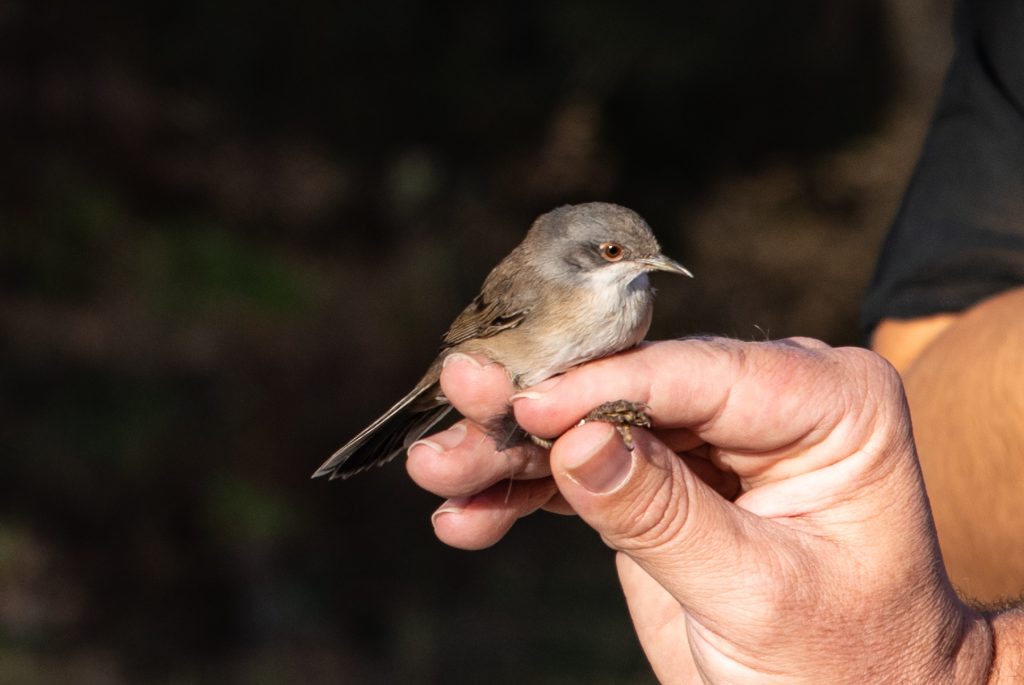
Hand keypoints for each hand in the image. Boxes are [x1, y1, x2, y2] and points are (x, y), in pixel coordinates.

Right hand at [407, 338, 991, 682]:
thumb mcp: (757, 594)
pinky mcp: (658, 477)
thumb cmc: (844, 658)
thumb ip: (664, 515)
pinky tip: (466, 517)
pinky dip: (521, 494)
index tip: (525, 404)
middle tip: (457, 394)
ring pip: (589, 425)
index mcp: (829, 399)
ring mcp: (702, 436)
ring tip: (437, 469)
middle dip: (536, 405)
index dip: (603, 387)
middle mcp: (761, 399)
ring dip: (509, 450)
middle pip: (627, 385)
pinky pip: (580, 473)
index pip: (698, 374)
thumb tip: (573, 441)